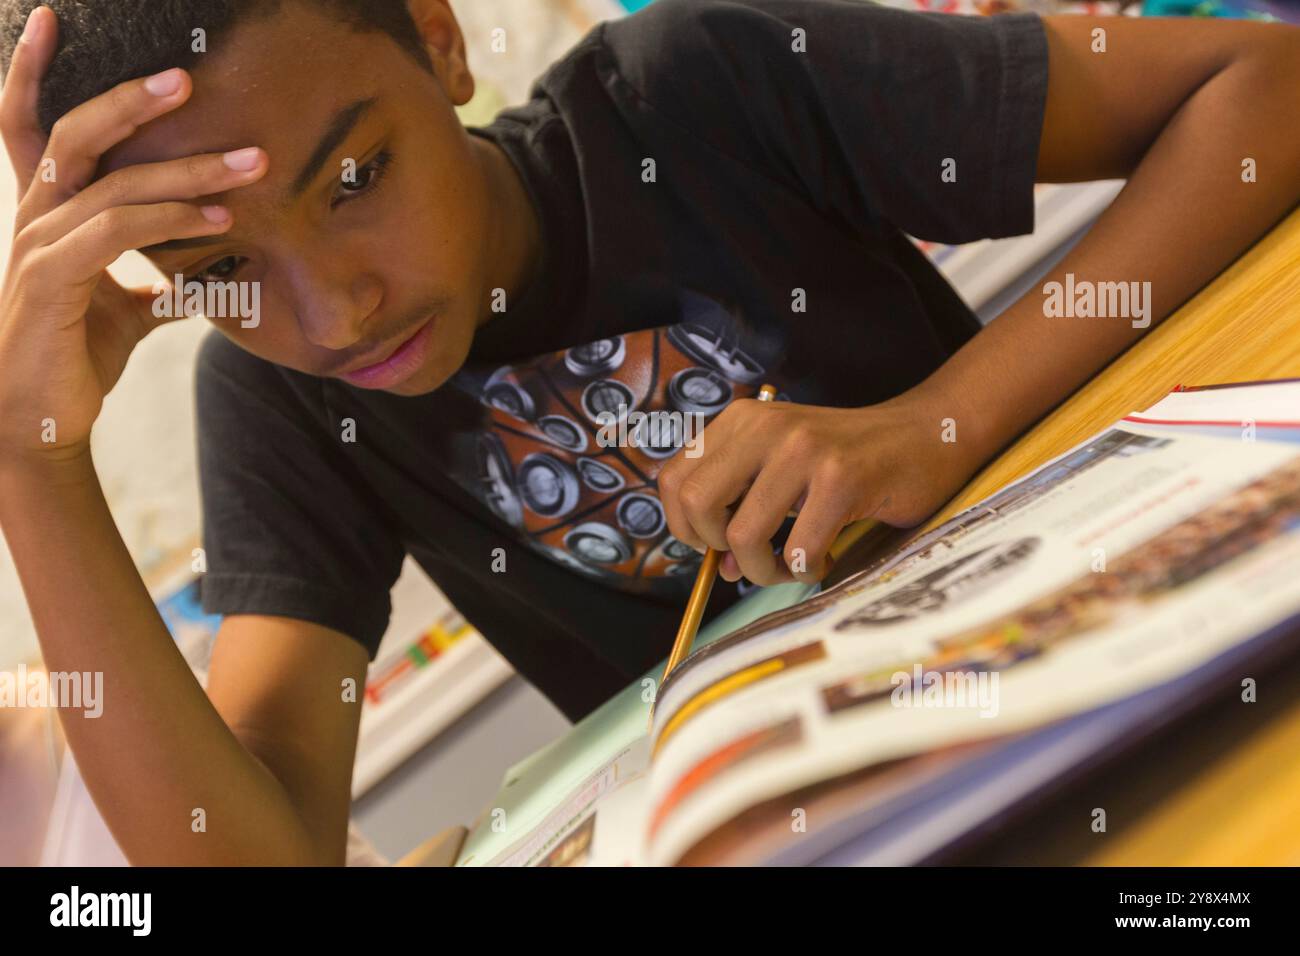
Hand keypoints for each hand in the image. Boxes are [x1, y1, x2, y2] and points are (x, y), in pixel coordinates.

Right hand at [0, 6, 265, 464]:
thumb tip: (205, 270)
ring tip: (250, 163)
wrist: (43, 419)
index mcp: (46, 214)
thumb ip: (157, 277)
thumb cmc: (77, 354)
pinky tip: (219, 218)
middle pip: (76, 137)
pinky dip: (172, 219)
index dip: (30, 72)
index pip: (28, 128)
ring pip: (115, 186)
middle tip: (191, 79)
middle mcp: (34, 219)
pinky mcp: (53, 282)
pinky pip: (118, 232)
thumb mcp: (125, 307)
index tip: (48, 18)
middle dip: (132, 102)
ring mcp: (38, 247)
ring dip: (190, 171)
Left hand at [657, 390, 981, 586]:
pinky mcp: (840, 478)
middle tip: (755, 556)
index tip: (717, 545)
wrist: (929, 435)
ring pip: (742, 536)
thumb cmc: (853, 461)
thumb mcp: (785, 471)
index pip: (672, 480)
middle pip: (696, 507)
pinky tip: (826, 557)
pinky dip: (806, 569)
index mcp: (742, 420)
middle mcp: (765, 426)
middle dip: (720, 550)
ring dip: (764, 571)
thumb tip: (719, 569)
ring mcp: (802, 449)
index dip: (685, 526)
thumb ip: (743, 508)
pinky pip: (797, 550)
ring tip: (792, 564)